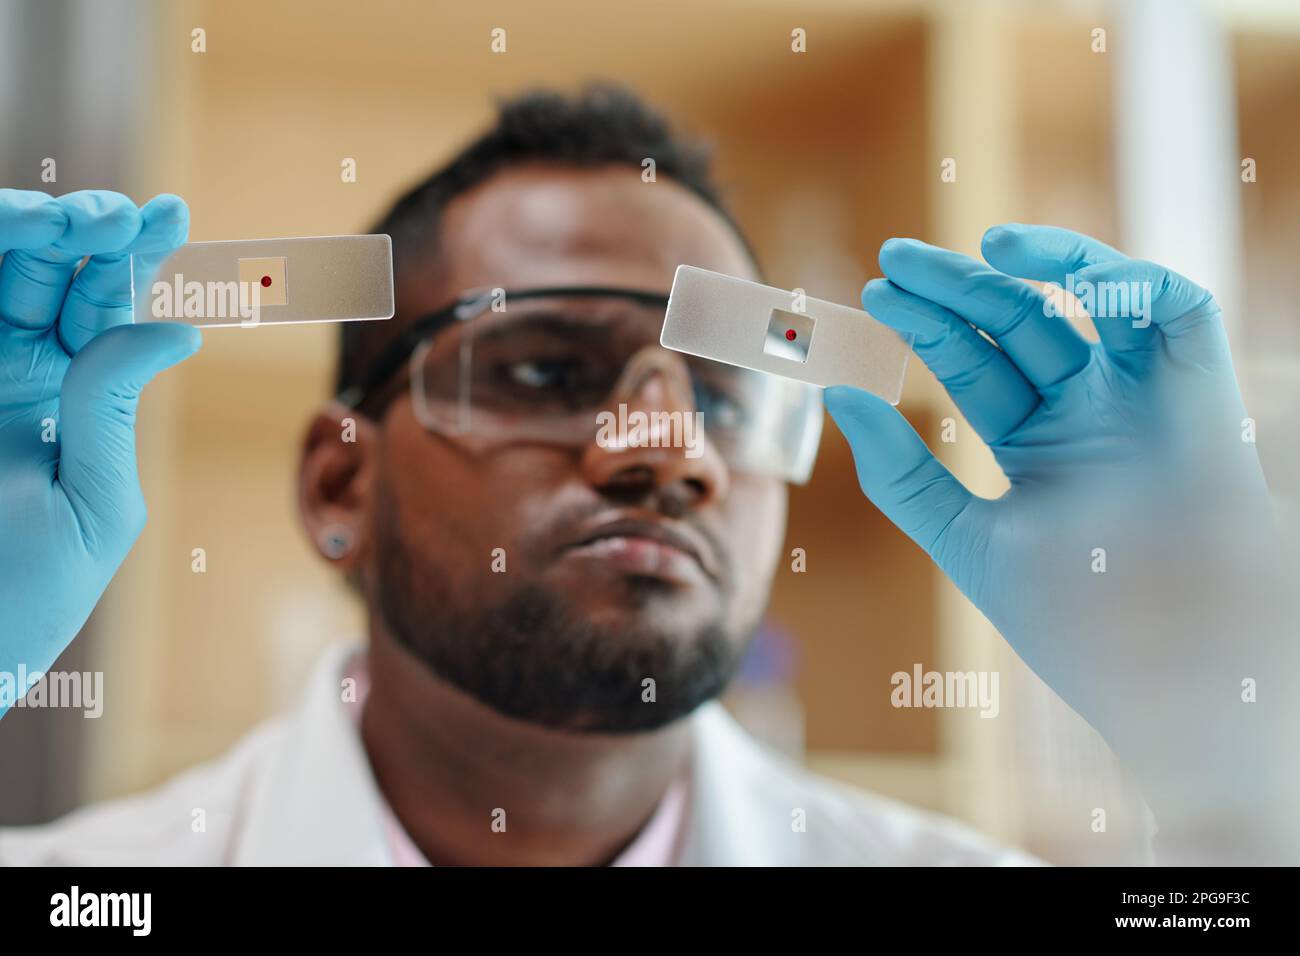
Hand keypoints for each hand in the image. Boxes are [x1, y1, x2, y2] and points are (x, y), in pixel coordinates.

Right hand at [0, 190, 199, 715]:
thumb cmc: (20, 598)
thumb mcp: (91, 503)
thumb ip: (110, 409)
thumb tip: (175, 328)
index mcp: (68, 398)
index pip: (108, 312)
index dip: (139, 261)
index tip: (175, 213)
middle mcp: (10, 371)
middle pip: (49, 277)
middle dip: (86, 235)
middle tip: (122, 209)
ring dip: (25, 237)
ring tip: (76, 217)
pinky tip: (11, 230)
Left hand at [827, 225, 1293, 854]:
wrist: (1163, 672)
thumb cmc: (1072, 618)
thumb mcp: (969, 539)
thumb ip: (903, 474)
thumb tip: (836, 395)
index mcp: (1039, 442)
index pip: (974, 364)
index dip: (926, 327)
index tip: (871, 298)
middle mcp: (1089, 410)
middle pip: (1018, 323)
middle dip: (959, 288)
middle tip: (895, 260)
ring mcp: (1144, 398)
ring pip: (1090, 301)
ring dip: (1038, 263)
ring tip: (979, 246)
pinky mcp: (1202, 393)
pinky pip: (1179, 309)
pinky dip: (1127, 279)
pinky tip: (1060, 274)